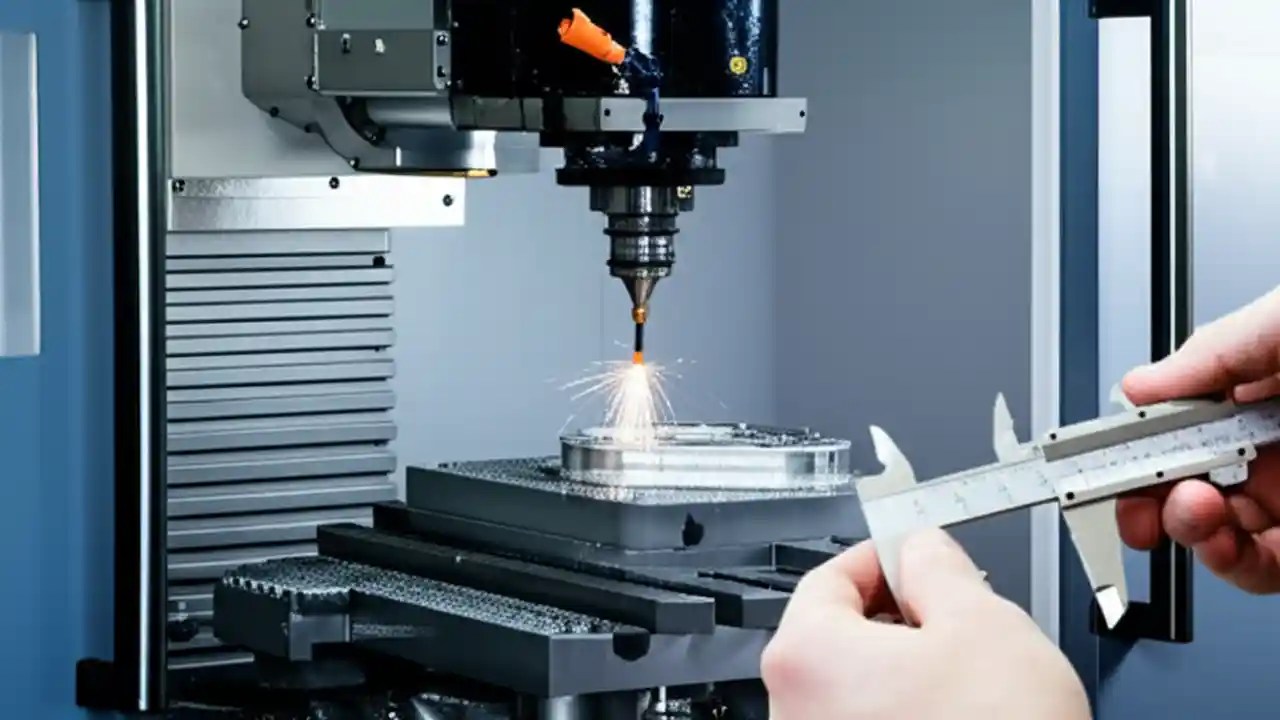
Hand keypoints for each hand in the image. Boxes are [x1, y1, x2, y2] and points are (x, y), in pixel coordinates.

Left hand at [761, 529, 1088, 719]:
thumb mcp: (986, 627)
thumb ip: (941, 571)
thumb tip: (924, 552)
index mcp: (806, 658)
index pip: (829, 577)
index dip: (884, 558)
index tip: (917, 556)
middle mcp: (793, 713)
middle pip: (836, 638)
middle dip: (898, 621)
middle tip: (955, 617)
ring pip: (854, 692)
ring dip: (904, 676)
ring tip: (969, 683)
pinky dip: (904, 719)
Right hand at [1117, 286, 1279, 592]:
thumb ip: (1214, 352)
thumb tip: (1139, 384)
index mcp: (1264, 390)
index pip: (1176, 428)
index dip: (1131, 449)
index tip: (1102, 463)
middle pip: (1189, 488)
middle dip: (1152, 500)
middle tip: (1141, 500)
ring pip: (1225, 536)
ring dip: (1193, 532)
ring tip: (1192, 510)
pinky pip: (1272, 564)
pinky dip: (1243, 561)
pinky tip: (1234, 537)